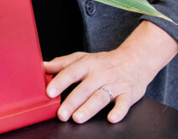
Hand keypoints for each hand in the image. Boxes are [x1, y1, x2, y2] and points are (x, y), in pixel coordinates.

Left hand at [43, 21, 177, 123]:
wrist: (135, 60)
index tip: (49, 92)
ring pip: (100, 97)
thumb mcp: (82, 58)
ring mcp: (115, 84)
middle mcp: (100, 74)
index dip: (60, 82)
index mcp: (87, 64)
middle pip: (84, 88)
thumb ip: (62, 63)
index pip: (71, 72)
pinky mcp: (129, 94)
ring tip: (77, 118)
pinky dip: (119, 111)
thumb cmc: (104, 62)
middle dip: (72, 101)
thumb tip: (42, 66)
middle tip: (61, 113)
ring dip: (89, 108)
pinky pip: (124, 103)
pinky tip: (112, 118)